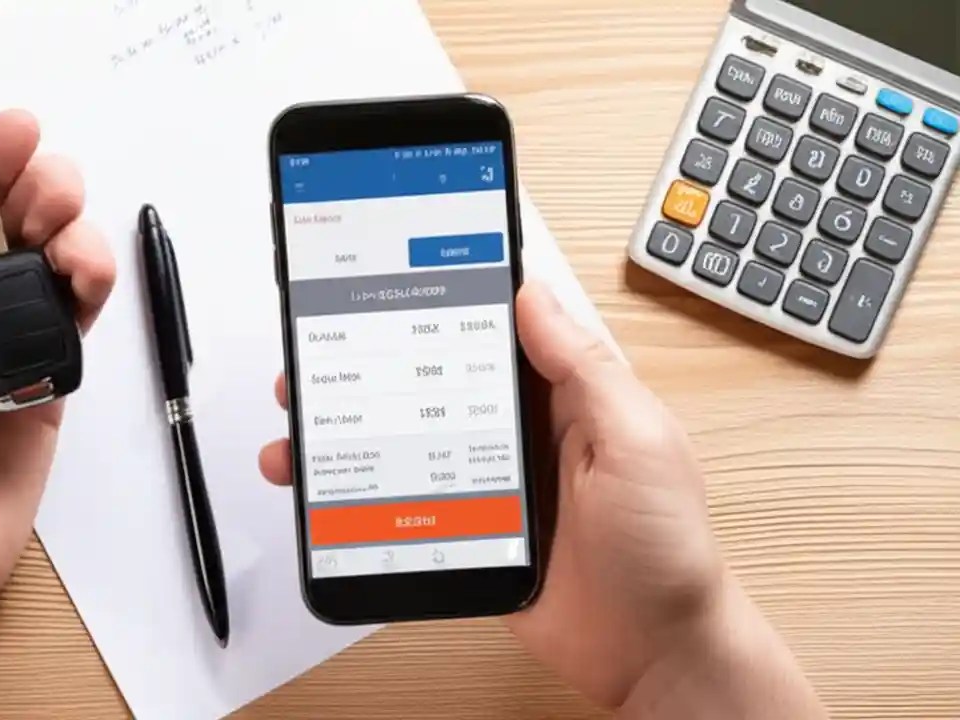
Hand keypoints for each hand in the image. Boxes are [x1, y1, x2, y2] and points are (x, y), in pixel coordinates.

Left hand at [0, 109, 114, 616]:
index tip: (7, 132)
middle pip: (2, 237)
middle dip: (32, 192)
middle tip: (57, 174)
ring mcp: (4, 354)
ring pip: (45, 271)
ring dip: (69, 234)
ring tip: (77, 227)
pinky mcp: (47, 387)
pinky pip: (74, 324)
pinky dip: (90, 290)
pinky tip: (93, 272)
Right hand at [258, 281, 823, 716]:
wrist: (654, 652)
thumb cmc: (666, 547)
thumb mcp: (637, 440)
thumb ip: (583, 368)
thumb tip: (531, 295)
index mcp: (563, 396)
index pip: (491, 330)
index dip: (437, 302)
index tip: (382, 280)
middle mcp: (518, 433)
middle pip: (428, 383)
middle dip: (367, 367)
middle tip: (314, 355)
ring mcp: (487, 484)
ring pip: (404, 443)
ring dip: (350, 433)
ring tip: (297, 428)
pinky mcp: (467, 533)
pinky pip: (403, 504)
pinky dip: (359, 498)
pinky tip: (326, 496)